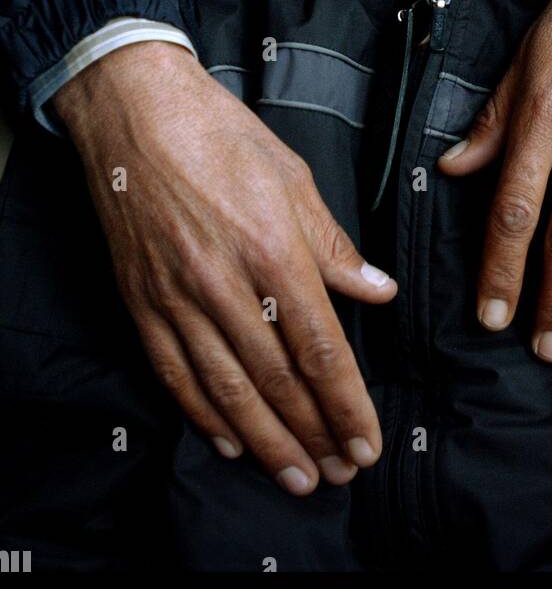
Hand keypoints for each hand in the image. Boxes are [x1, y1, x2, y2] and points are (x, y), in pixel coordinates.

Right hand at [55, 41, 396, 492]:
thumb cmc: (220, 135)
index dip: (345, 403)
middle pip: (277, 380)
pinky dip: (204, 415)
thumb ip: (334, 245)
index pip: (319, 346)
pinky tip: (230, 442)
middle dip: (315, 434)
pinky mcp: (143, 303)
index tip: (365, 441)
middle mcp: (226, 284)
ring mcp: (179, 298)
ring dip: (267, 441)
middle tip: (341, 471)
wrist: (137, 113)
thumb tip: (378, 290)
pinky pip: (175, 374)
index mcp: (274, 250)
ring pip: (228, 390)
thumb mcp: (293, 178)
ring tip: (297, 475)